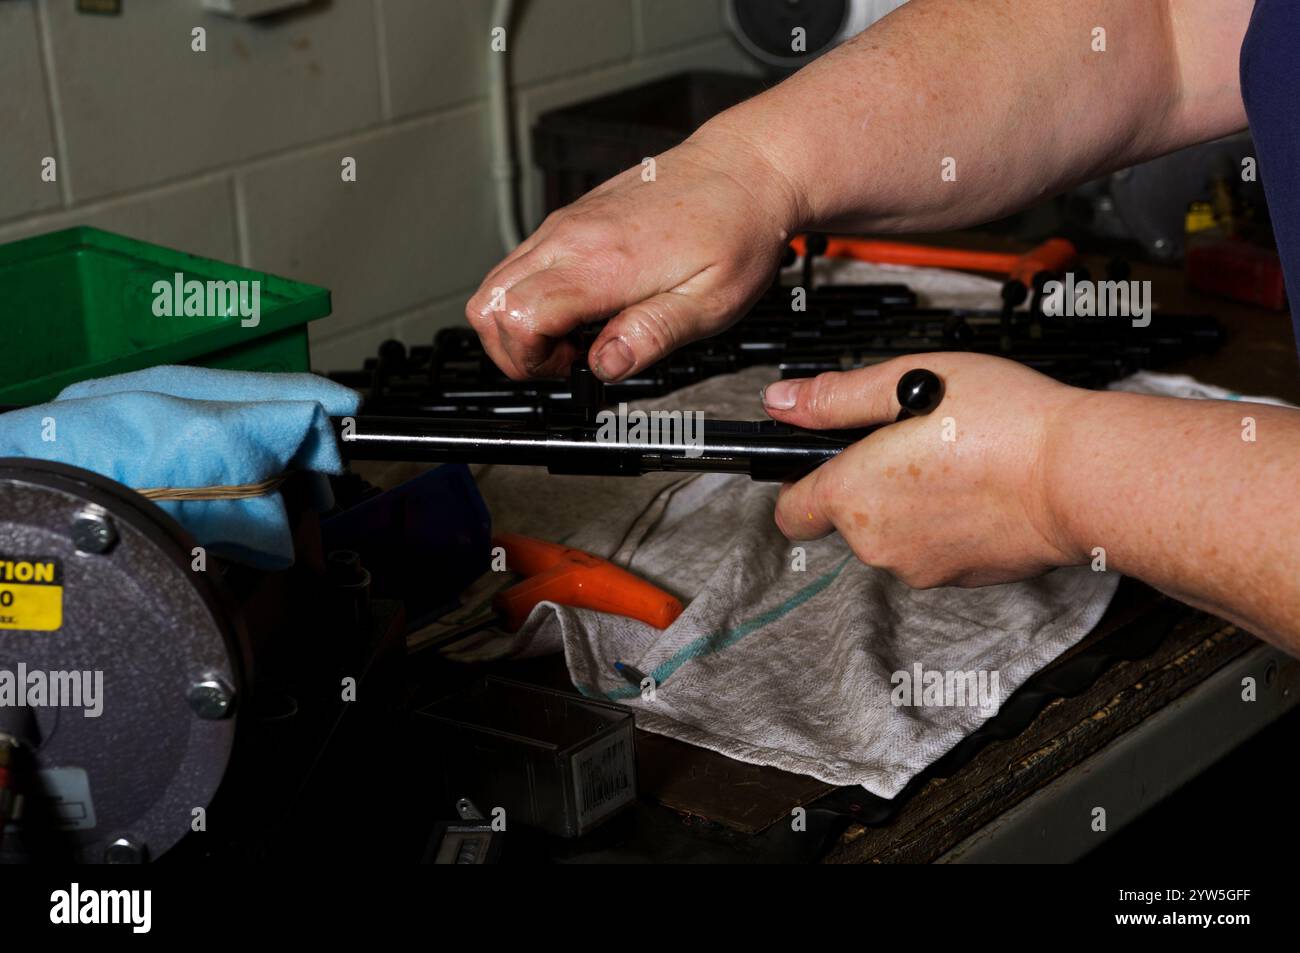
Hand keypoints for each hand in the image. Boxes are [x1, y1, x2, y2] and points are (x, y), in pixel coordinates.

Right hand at [465, 129, 801, 380]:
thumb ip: (651, 336)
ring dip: (519, 323)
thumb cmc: (736, 232)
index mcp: (602, 264)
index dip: (531, 360)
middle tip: (566, 361)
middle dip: (514, 349)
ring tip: (575, 337)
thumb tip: (604, 366)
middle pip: (488, 304)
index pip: (516, 318)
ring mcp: (565, 225)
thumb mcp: (710, 303)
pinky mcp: (570, 219)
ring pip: (496, 282)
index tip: (570, 368)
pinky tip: (581, 307)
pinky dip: (531, 297)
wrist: (746, 171)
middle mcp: (571, 238)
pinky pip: (520, 263)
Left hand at [766, 353, 1092, 587]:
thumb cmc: (1001, 423)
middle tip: (913, 439)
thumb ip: (835, 398)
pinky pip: (934, 548)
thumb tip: (782, 401)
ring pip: (892, 534)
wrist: (1078, 477)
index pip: (790, 510)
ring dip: (909, 503)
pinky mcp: (960, 580)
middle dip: (868, 483)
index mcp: (852, 497)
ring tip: (954, 459)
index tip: (825, 457)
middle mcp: (877, 544)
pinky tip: (977, 488)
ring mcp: (920, 568)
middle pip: (846, 518)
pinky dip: (945, 524)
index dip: (800, 480)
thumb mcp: (906, 381)